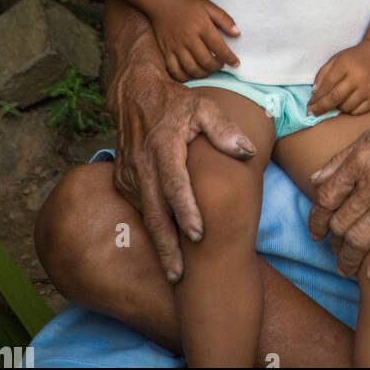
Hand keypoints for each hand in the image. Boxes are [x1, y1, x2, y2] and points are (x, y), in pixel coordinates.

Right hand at [108, 56, 258, 281]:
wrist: (134, 94)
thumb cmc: (176, 103)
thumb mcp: (203, 107)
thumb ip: (224, 129)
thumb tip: (246, 151)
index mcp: (164, 145)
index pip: (175, 184)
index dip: (186, 210)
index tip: (199, 234)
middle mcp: (142, 164)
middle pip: (154, 212)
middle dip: (166, 246)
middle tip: (179, 276)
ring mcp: (129, 174)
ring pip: (144, 216)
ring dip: (158, 244)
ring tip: (175, 272)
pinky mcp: (123, 180)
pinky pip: (138, 208)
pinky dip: (150, 229)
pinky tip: (165, 248)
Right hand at [150, 0, 240, 81]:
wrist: (162, 2)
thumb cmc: (188, 4)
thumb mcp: (209, 6)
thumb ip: (224, 20)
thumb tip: (237, 34)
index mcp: (202, 27)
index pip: (219, 47)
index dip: (229, 58)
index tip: (235, 63)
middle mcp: (189, 39)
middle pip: (205, 61)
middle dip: (217, 67)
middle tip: (221, 65)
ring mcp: (176, 46)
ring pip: (191, 69)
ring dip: (203, 73)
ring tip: (208, 69)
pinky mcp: (166, 51)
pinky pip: (174, 70)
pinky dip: (184, 76)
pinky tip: (192, 73)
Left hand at [308, 39, 369, 116]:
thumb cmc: (355, 57)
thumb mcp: (337, 58)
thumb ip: (323, 73)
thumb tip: (314, 93)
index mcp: (346, 65)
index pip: (327, 85)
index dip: (316, 98)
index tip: (309, 106)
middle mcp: (358, 77)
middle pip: (335, 98)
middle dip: (321, 108)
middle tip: (312, 113)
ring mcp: (368, 88)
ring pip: (346, 107)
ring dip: (337, 107)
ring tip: (335, 102)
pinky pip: (358, 112)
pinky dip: (350, 110)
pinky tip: (347, 104)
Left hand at [308, 111, 369, 279]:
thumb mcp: (369, 139)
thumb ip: (340, 160)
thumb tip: (315, 180)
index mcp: (359, 163)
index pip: (326, 198)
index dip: (316, 220)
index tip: (316, 232)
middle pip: (341, 223)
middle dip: (332, 244)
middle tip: (333, 252)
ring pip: (360, 240)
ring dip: (349, 260)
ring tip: (346, 269)